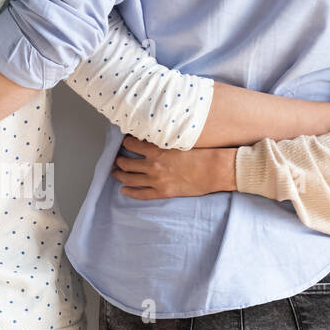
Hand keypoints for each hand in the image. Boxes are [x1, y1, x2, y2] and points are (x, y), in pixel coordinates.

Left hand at [112, 136, 237, 199]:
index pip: (132, 144)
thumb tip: (155, 135)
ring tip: (115, 173)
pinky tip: (124, 190)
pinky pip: (141, 194)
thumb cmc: (202, 153)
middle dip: (119, 160)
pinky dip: (130, 192)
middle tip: (117, 159)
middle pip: (127, 163)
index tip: (125, 142)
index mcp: (157, 150)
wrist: (214, 169)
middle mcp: (153, 165)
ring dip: (120, 175)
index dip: (126, 143)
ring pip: (130, 178)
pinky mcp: (163, 192)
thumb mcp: (180, 140)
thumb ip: (164, 140)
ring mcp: (157, 180)